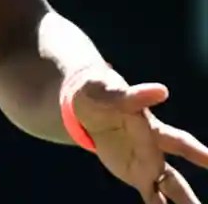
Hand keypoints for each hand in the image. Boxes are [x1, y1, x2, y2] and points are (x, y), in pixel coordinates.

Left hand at [73, 69, 207, 202]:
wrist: (86, 105)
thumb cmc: (101, 92)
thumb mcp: (110, 92)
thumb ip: (134, 95)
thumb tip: (161, 90)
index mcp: (152, 129)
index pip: (180, 143)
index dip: (199, 154)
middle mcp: (155, 150)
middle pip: (176, 180)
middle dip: (189, 198)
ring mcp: (148, 164)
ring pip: (171, 190)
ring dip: (184, 203)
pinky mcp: (136, 174)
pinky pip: (152, 195)